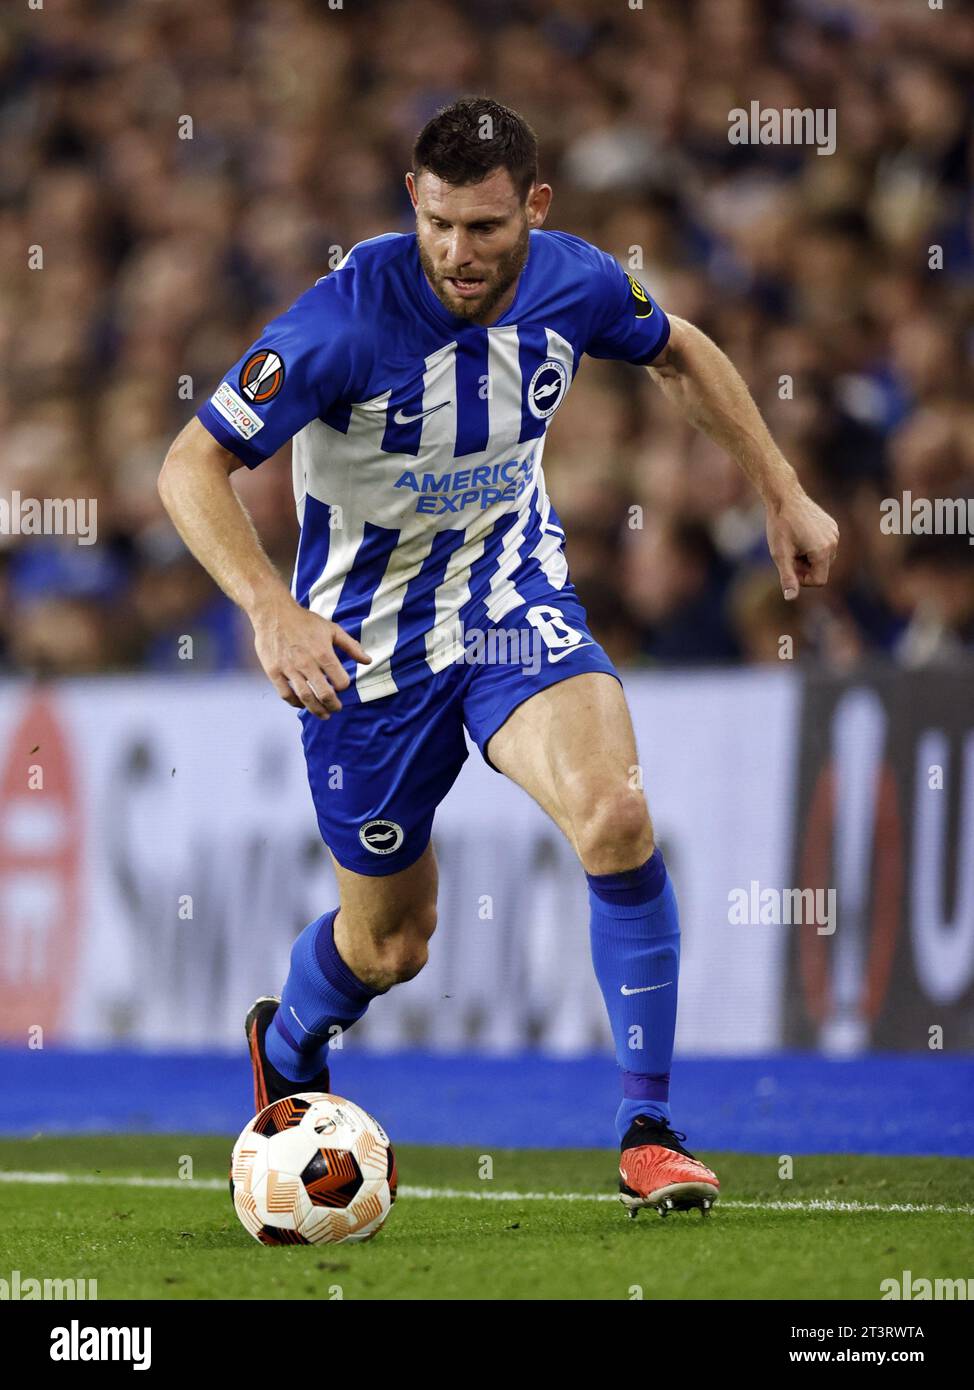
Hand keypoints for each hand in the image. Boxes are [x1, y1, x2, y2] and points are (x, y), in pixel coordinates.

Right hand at [250, 596, 370, 717]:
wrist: (273, 613)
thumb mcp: (332, 629)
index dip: (343, 687)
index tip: (341, 688)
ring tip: (323, 714)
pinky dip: (295, 703)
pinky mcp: (274, 671)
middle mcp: (307, 663)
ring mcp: (289, 669)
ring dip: (316, 710)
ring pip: (305, 697)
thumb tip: (368, 661)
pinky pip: (285, 694)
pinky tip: (301, 704)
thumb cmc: (305, 621)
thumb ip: (351, 646)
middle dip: (333, 706)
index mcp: (323, 653)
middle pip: (324, 694)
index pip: (340, 681)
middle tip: (336, 709)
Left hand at [766, 485, 839, 600]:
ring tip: (795, 542)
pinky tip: (801, 534)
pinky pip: (825, 546)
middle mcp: (834, 543)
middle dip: (805, 567)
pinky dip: (813, 546)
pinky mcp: (833, 526)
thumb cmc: (780, 526)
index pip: (819, 581)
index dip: (802, 579)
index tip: (789, 566)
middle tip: (789, 552)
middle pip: (821, 570)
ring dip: (809, 557)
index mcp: (822, 552)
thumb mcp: (780, 554)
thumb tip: (791, 598)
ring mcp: (835, 533)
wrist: (785, 497)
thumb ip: (788, 577)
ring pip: (823, 558)